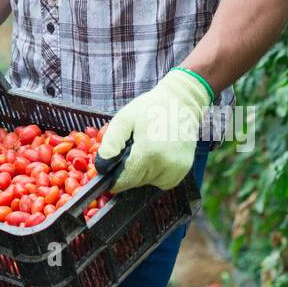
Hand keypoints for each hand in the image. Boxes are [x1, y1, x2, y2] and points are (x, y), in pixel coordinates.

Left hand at [94, 68, 212, 191]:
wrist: (180, 103)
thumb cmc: (148, 109)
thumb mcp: (124, 119)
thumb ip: (111, 142)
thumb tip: (102, 166)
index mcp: (148, 152)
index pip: (126, 180)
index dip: (115, 181)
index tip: (109, 175)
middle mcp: (165, 165)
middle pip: (137, 183)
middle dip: (128, 173)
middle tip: (130, 153)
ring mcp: (177, 170)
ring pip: (150, 183)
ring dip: (142, 174)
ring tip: (144, 151)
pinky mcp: (184, 170)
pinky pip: (163, 181)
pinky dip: (155, 174)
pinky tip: (155, 156)